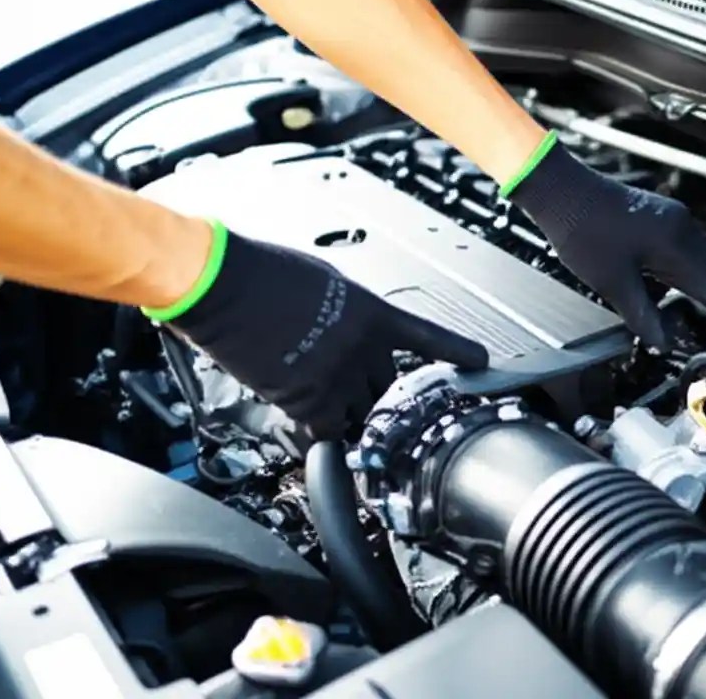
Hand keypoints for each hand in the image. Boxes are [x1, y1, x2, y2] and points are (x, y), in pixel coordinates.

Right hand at [164, 226, 487, 437]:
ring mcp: (337, 377)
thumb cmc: (263, 272)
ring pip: (359, 414)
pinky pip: (326, 431)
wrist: (225, 284)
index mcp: (371, 313)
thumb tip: (344, 330)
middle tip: (344, 383)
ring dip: (344, 414)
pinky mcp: (307, 400)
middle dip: (372, 390)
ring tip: (317, 399)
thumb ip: (345, 313)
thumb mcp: (323, 283)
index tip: (480, 361)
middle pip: (387, 386)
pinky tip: (306, 425)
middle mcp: (363, 349)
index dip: (456, 352)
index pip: (426, 337)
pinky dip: (317, 433)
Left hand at [508, 141, 705, 347]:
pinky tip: (686, 283)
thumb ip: (642, 315)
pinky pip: (697, 246)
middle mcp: (686, 232)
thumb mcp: (611, 282)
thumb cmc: (584, 232)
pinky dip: (703, 268)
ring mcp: (677, 221)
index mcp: (678, 250)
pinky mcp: (665, 217)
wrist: (564, 190)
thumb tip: (663, 343)